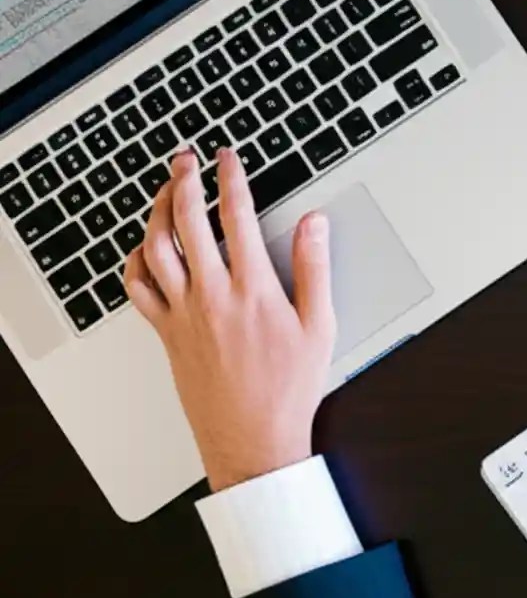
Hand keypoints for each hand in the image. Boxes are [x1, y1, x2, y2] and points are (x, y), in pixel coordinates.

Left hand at [124, 148, 336, 491]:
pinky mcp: (167, 334)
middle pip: (187, 222)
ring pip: (157, 248)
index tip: (228, 158)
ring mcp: (183, 314)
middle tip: (187, 159)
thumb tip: (314, 224)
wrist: (253, 438)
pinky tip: (144, 247)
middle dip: (185, 181)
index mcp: (253, 289)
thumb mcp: (319, 325)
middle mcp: (212, 296)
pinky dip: (136, 260)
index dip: (231, 179)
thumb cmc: (289, 388)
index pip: (237, 217)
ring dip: (157, 211)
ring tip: (165, 190)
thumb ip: (314, 268)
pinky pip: (138, 288)